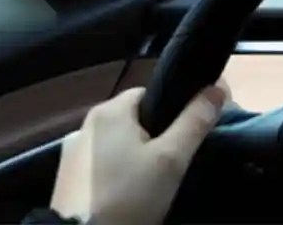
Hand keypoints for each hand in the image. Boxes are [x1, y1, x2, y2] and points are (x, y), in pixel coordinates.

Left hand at [50, 76, 229, 224]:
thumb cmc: (129, 195)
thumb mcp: (171, 160)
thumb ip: (195, 122)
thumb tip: (218, 88)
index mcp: (108, 111)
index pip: (148, 95)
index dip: (171, 113)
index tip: (182, 140)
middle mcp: (84, 124)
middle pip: (132, 122)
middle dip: (152, 139)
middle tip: (169, 166)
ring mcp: (71, 154)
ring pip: (115, 146)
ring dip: (132, 158)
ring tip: (148, 185)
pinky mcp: (64, 180)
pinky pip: (99, 166)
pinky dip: (113, 175)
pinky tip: (124, 195)